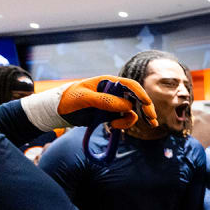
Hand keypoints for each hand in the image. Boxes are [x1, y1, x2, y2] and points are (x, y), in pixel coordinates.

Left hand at [21, 75, 157, 132]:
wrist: (57, 111)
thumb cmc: (68, 99)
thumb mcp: (84, 98)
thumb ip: (105, 101)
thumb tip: (127, 106)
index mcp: (108, 82)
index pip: (129, 85)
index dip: (140, 94)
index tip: (147, 104)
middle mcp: (113, 92)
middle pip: (135, 98)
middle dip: (145, 109)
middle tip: (152, 120)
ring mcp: (112, 104)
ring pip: (130, 111)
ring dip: (130, 120)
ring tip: (117, 127)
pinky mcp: (110, 114)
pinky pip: (123, 119)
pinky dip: (122, 124)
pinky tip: (113, 127)